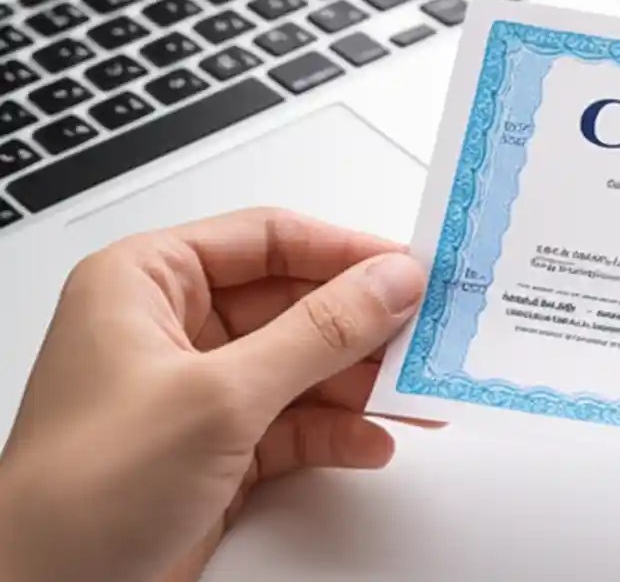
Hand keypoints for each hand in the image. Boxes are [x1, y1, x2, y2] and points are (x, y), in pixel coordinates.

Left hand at [0, 208, 426, 581]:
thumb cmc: (79, 493)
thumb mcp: (218, 396)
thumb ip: (318, 333)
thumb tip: (389, 281)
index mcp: (146, 283)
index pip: (268, 240)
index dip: (344, 250)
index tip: (410, 267)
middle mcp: (171, 330)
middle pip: (295, 304)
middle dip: (362, 326)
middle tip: (425, 335)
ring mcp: (196, 392)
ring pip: (303, 366)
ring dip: (361, 384)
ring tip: (413, 395)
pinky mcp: (216, 449)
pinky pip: (296, 423)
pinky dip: (337, 433)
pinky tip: (371, 442)